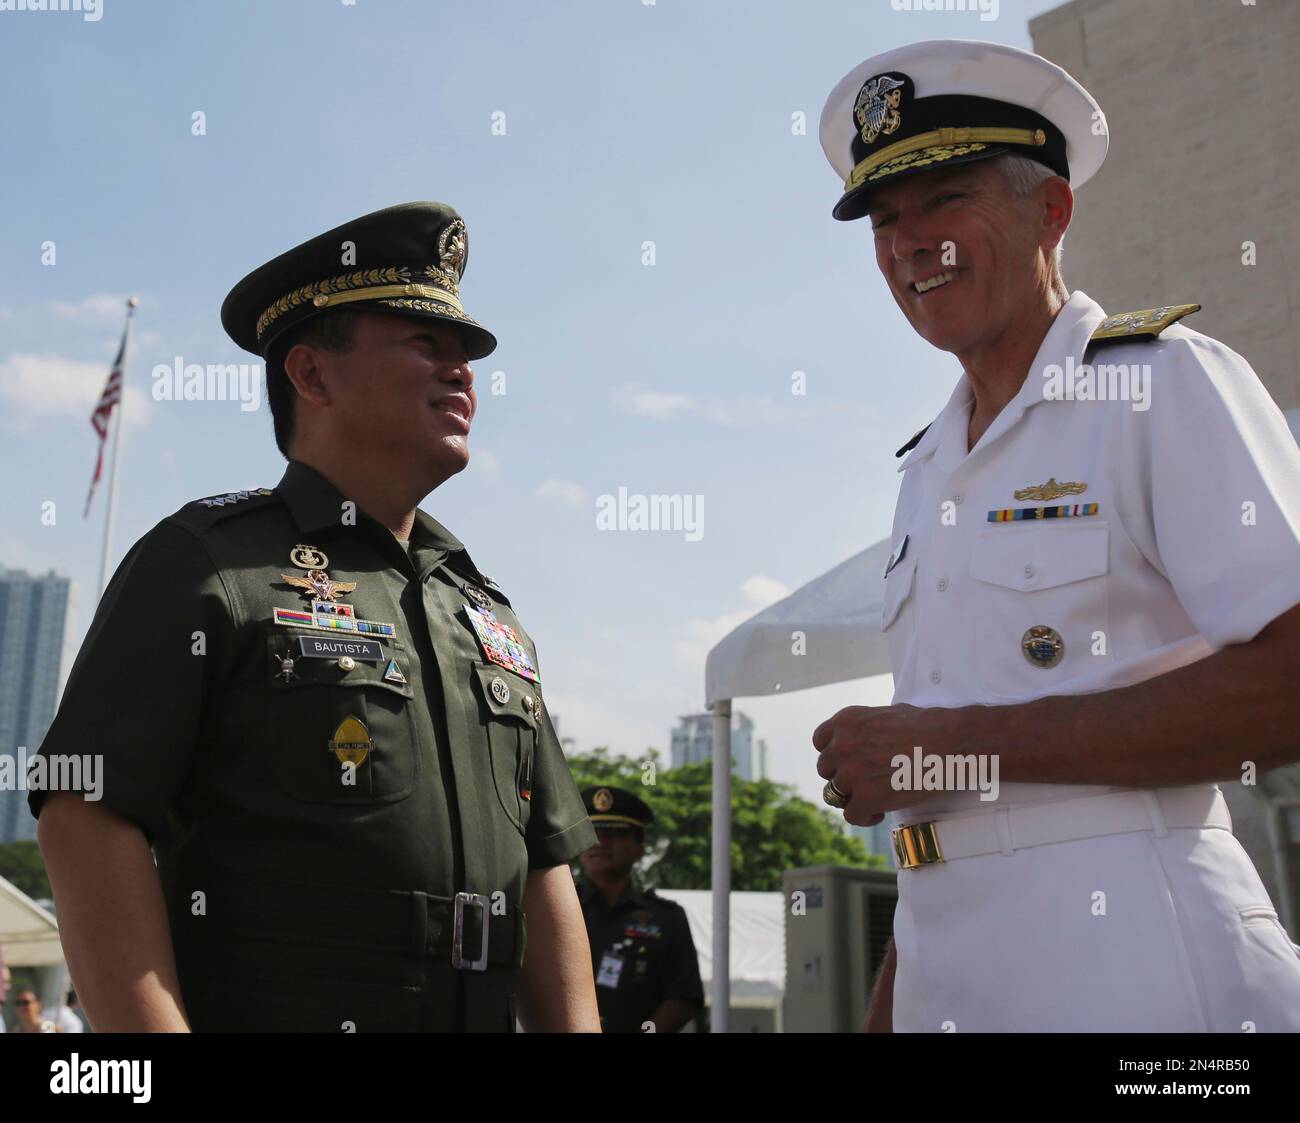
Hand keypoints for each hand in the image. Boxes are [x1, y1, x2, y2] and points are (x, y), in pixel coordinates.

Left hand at [812, 703, 937, 825]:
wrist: (951, 742)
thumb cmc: (927, 727)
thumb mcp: (885, 714)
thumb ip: (863, 728)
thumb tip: (862, 741)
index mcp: (846, 721)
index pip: (820, 741)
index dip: (834, 754)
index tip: (847, 762)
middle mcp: (842, 745)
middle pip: (826, 770)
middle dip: (844, 776)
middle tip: (867, 781)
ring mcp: (851, 773)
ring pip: (836, 794)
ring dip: (854, 797)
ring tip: (877, 797)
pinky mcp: (865, 798)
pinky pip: (851, 815)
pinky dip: (865, 817)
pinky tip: (880, 811)